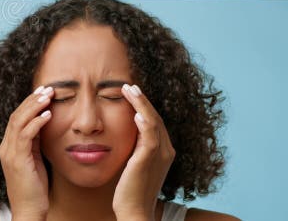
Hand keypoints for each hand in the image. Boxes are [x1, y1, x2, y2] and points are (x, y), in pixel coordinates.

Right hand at [0, 86, 54, 220]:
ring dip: (35, 106)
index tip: (44, 92)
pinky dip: (36, 123)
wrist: (29, 210)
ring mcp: (9, 154)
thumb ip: (35, 143)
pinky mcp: (17, 160)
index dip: (29, 103)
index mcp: (8, 146)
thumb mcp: (35, 160)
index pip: (16, 118)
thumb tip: (43, 124)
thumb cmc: (34, 188)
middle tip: (48, 88)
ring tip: (49, 96)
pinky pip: (25, 136)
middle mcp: (5, 147)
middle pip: (15, 115)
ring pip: (18, 121)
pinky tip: (48, 115)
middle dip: (32, 99)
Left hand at [112, 84, 174, 220]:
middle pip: (156, 117)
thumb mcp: (135, 163)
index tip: (131, 92)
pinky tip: (135, 112)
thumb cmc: (132, 189)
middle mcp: (166, 150)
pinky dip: (144, 121)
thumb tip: (127, 133)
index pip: (155, 121)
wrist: (135, 210)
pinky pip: (149, 135)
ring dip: (141, 103)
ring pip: (153, 121)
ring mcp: (160, 155)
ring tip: (129, 89)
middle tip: (129, 85)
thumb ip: (136, 148)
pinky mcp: (148, 159)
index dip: (144, 106)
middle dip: (142, 100)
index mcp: (164, 151)